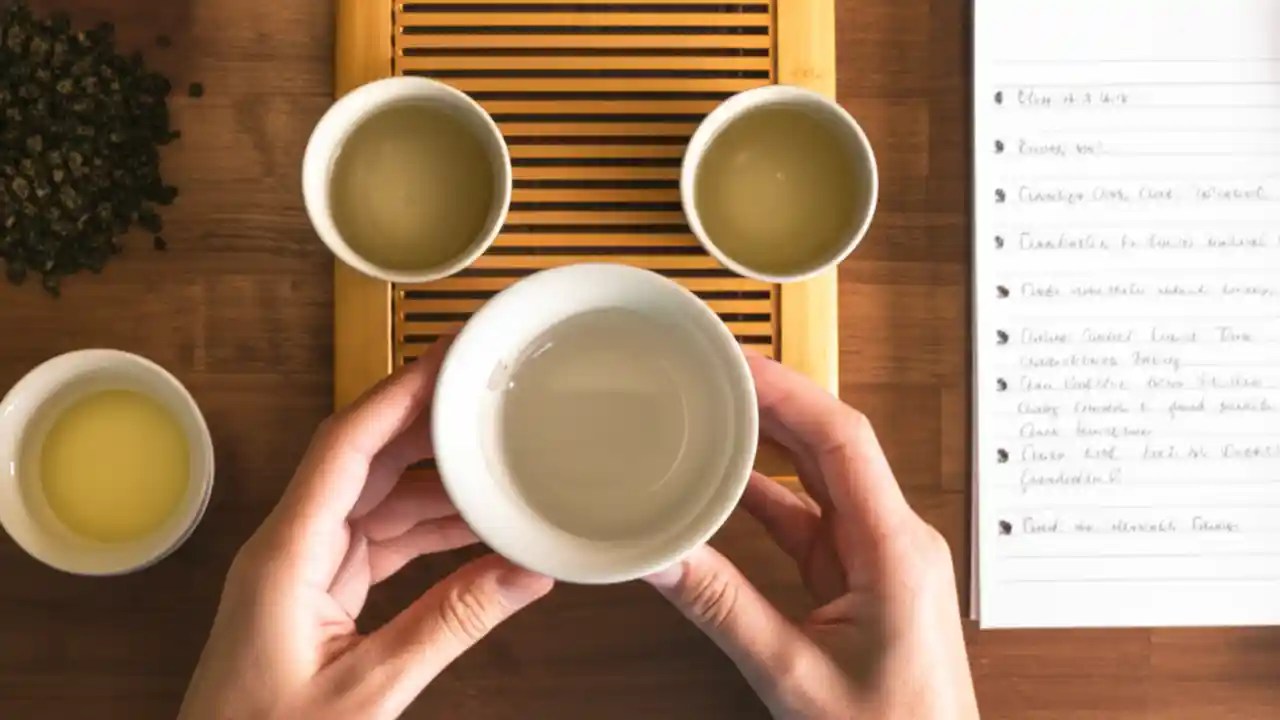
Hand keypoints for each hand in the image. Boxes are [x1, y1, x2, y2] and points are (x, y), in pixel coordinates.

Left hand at [180, 341, 553, 719]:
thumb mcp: (369, 690)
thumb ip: (449, 625)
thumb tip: (523, 574)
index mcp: (285, 553)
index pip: (345, 446)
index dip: (398, 395)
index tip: (448, 360)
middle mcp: (290, 547)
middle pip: (364, 461)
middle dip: (427, 426)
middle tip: (486, 398)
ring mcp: (302, 571)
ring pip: (377, 502)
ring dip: (437, 486)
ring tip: (499, 465)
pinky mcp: (317, 597)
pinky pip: (378, 543)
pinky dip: (426, 533)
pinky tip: (474, 531)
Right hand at [646, 355, 977, 718]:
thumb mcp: (793, 674)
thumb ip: (723, 610)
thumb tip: (662, 553)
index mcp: (895, 549)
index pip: (843, 438)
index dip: (789, 390)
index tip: (739, 362)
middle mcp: (895, 542)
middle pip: (832, 446)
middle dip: (774, 402)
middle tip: (716, 373)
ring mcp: (880, 561)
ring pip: (820, 481)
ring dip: (770, 446)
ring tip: (716, 414)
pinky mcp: (862, 583)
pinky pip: (811, 523)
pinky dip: (768, 499)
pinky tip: (727, 487)